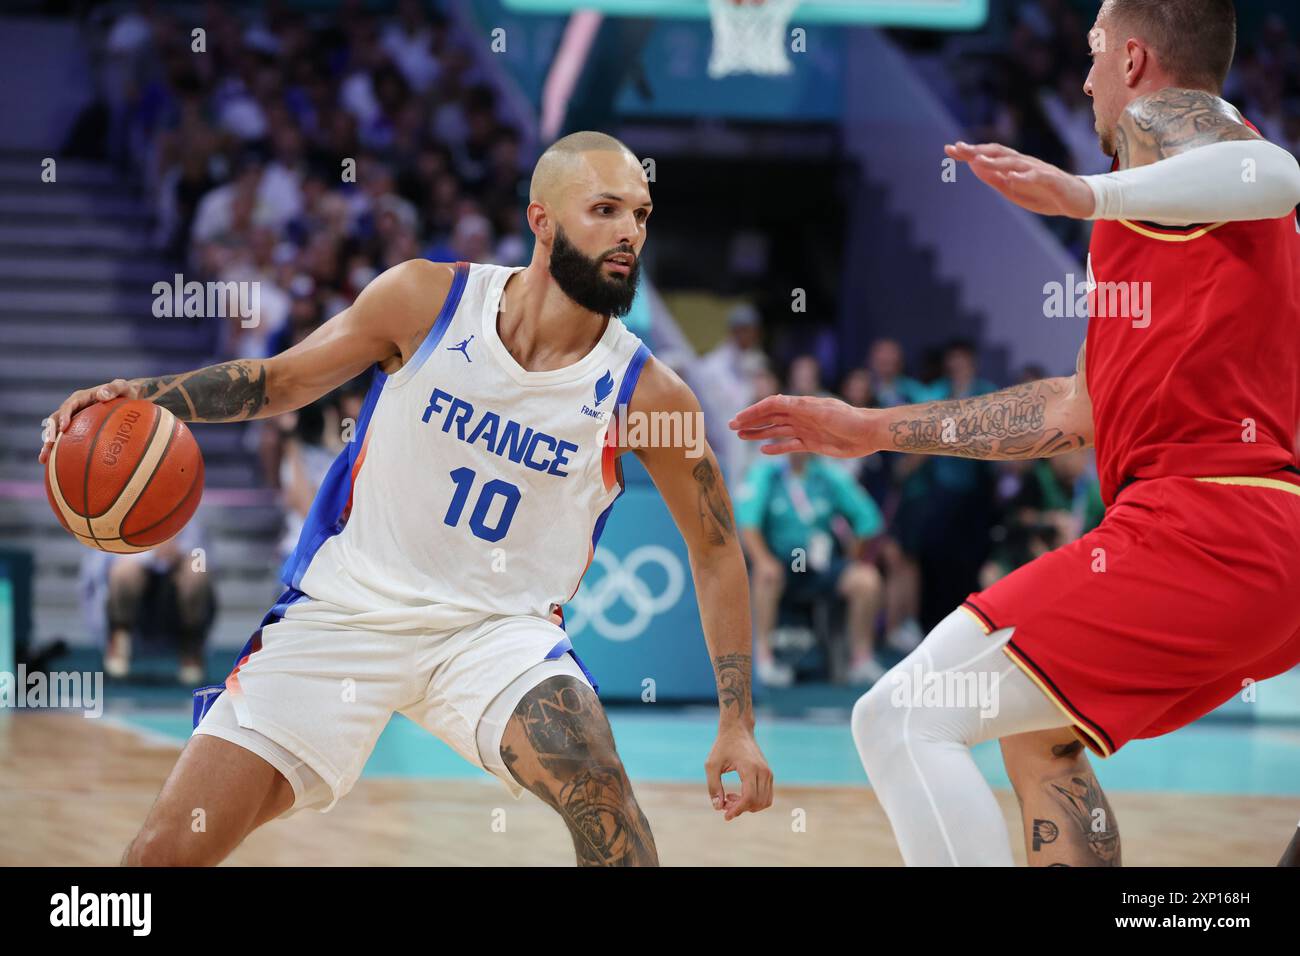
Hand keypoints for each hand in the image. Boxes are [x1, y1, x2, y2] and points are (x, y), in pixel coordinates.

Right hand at [39, 378, 140, 464]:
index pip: (68, 406)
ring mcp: (74, 420)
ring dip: (49, 445)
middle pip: (56, 421)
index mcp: (80, 398)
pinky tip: (57, 465)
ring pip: (57, 433)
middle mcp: (73, 409)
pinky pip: (67, 440)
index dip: (64, 416)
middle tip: (47, 447)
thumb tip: (102, 394)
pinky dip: (61, 450)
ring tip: (43, 460)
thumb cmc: (125, 391)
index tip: (63, 428)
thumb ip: (114, 388)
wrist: (126, 397)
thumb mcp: (122, 387)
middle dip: (49, 434)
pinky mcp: (77, 429)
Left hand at [705, 725, 773, 821]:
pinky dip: (754, 801)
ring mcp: (768, 773)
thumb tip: (718, 807)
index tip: (725, 816)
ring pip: (764, 801)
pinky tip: (738, 795)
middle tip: (724, 804)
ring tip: (730, 798)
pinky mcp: (768, 774)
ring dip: (748, 806)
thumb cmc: (723, 746)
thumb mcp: (712, 765)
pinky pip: (766, 796)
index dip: (738, 810)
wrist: (737, 730)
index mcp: (750, 768)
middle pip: (757, 802)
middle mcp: (763, 772)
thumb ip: (713, 786)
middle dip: (740, 809)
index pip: (749, 797)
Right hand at [730, 394, 878, 457]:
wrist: (868, 433)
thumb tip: (776, 401)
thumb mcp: (822, 411)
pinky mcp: (812, 444)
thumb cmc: (848, 418)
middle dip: (751, 421)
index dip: (754, 411)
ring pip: (777, 431)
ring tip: (741, 436)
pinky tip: (764, 450)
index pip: (772, 405)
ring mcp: (805, 430)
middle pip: (770, 417)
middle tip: (731, 427)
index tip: (739, 418)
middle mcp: (801, 416)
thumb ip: (799, 408)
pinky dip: (777, 448)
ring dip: (759, 433)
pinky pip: (789, 445)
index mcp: (802, 405)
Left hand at [945, 142, 1095, 218]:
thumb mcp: (1014, 189)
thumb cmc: (1045, 194)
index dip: (970, 152)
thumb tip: (974, 167)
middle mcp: (1025, 163)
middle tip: (957, 148)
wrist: (1078, 200)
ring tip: (977, 160)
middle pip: (999, 153)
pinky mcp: (1053, 180)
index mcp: (1014, 166)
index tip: (950, 149)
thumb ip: (995, 178)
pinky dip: (1024, 176)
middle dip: (977, 151)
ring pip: (1015, 162)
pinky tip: (1012, 176)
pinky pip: (1038, 176)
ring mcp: (1039, 170)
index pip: (990, 154)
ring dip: (995, 161)